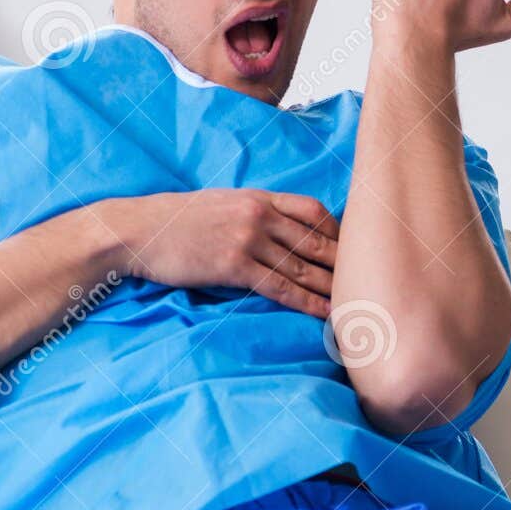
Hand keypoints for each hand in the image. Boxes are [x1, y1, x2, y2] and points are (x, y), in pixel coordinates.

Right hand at [103, 189, 338, 317]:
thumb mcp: (220, 204)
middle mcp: (259, 214)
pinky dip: (307, 302)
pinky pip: (280, 286)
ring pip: (303, 266)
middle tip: (372, 280)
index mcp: (258, 197)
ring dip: (334, 287)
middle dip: (346, 262)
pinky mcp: (233, 265)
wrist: (137, 230)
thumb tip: (279, 230)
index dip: (338, 231)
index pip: (313, 209)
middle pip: (316, 239)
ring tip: (359, 303)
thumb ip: (253, 212)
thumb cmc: (176, 220)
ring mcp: (247, 239)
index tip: (352, 249)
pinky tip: (325, 313)